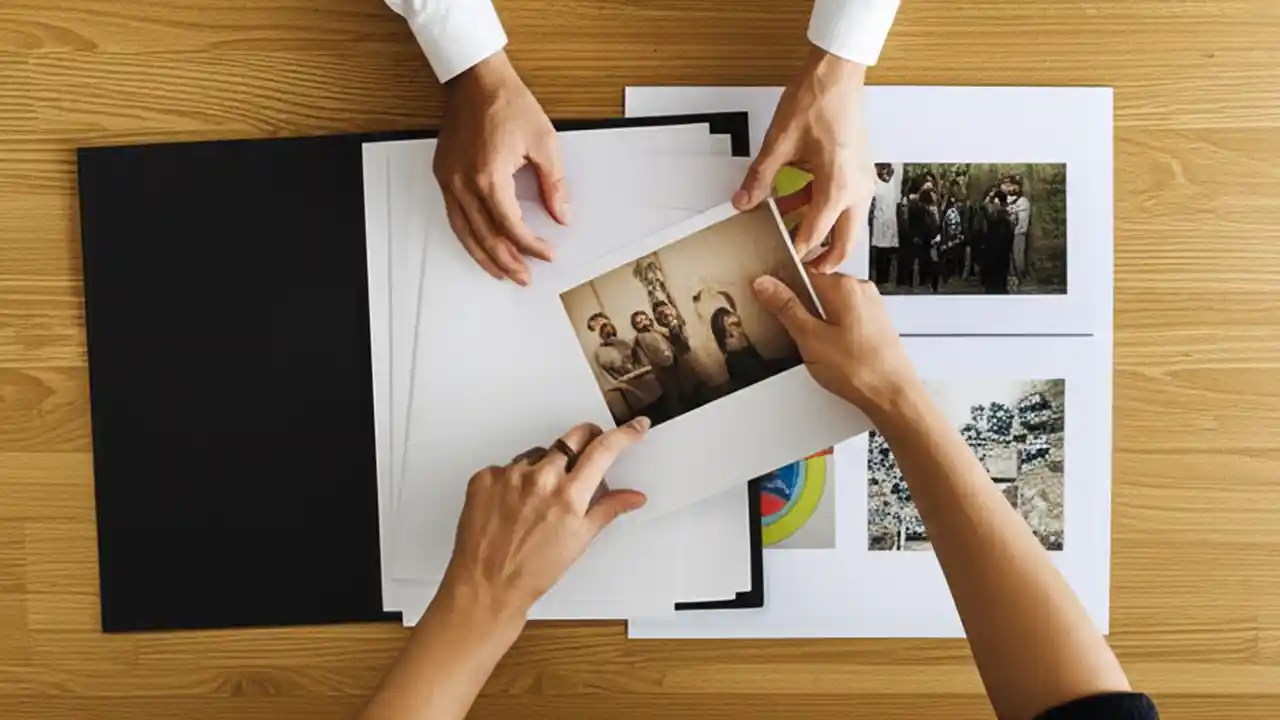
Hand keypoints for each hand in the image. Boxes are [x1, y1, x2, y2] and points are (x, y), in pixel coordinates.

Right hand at [434, 52, 567, 285]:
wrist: (476, 80)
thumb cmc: (508, 103)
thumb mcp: (544, 142)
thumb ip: (554, 184)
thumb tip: (562, 216)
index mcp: (490, 176)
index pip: (512, 226)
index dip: (531, 245)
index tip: (547, 253)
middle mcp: (464, 183)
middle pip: (486, 237)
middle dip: (508, 261)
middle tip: (525, 277)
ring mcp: (450, 180)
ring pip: (465, 233)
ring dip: (484, 257)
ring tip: (503, 272)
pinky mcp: (444, 175)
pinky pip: (454, 217)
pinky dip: (468, 237)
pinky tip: (480, 247)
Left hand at [441, 419, 649, 618]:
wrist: (486, 586)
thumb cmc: (531, 572)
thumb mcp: (578, 541)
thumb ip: (607, 509)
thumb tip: (633, 496)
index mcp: (568, 496)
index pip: (604, 450)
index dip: (624, 434)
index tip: (634, 427)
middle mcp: (540, 479)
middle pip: (573, 438)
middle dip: (586, 440)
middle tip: (587, 455)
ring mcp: (509, 475)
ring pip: (539, 454)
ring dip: (546, 467)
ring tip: (538, 500)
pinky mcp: (484, 477)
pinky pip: (508, 466)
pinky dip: (515, 480)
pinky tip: (513, 505)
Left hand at [734, 47, 872, 273]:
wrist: (838, 74)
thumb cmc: (818, 100)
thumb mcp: (780, 143)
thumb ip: (760, 177)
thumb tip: (743, 201)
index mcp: (839, 187)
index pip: (815, 234)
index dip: (796, 250)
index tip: (781, 261)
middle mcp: (857, 189)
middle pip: (846, 241)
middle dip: (825, 259)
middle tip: (803, 271)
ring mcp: (862, 180)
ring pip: (847, 223)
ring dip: (821, 230)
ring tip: (790, 232)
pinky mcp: (859, 172)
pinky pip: (843, 201)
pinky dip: (822, 208)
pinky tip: (794, 202)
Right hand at [752, 273, 920, 420]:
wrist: (893, 395)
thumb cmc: (861, 370)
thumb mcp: (810, 339)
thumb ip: (786, 308)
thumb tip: (766, 285)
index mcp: (844, 286)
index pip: (802, 273)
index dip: (783, 291)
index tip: (774, 306)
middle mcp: (861, 290)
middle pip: (817, 289)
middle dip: (803, 310)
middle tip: (798, 336)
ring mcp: (871, 306)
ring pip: (832, 306)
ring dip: (820, 323)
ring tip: (820, 349)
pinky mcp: (875, 323)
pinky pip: (846, 318)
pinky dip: (835, 331)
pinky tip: (835, 353)